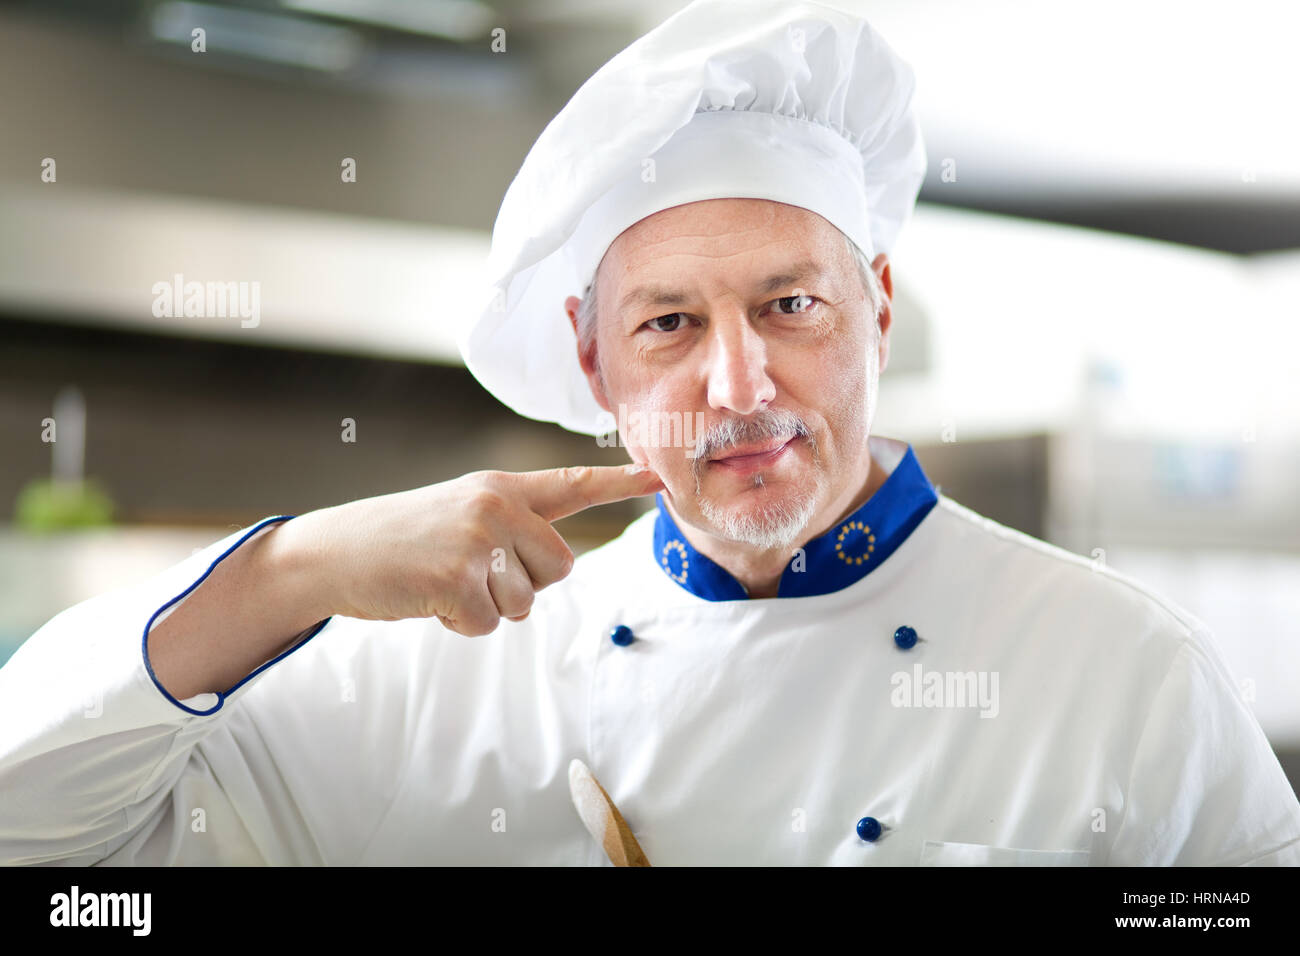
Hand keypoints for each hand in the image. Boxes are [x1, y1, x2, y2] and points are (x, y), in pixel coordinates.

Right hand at [267, 464, 663, 634]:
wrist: (333, 552)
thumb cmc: (402, 539)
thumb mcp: (460, 512)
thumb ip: (510, 526)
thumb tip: (552, 566)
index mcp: (500, 488)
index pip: (572, 484)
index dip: (620, 483)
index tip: (660, 477)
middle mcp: (495, 506)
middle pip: (560, 567)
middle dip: (523, 584)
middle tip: (471, 572)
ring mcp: (477, 540)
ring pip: (525, 602)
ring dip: (486, 606)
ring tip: (443, 581)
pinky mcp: (458, 578)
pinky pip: (490, 623)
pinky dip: (461, 624)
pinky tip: (429, 597)